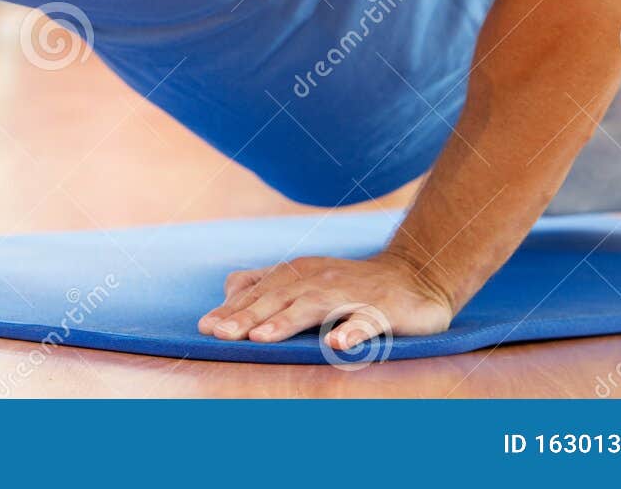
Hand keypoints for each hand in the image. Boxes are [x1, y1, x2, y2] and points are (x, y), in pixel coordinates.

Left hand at [196, 252, 454, 349]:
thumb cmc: (352, 286)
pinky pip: (365, 320)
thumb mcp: (307, 281)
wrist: (414, 278)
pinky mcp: (382, 309)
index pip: (259, 292)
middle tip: (221, 334)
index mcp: (300, 275)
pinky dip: (351, 331)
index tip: (205, 328)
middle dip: (249, 316)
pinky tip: (337, 345)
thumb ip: (269, 284)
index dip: (233, 310)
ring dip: (287, 321)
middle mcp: (321, 280)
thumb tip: (228, 292)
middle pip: (279, 298)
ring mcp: (351, 294)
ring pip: (315, 307)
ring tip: (262, 337)